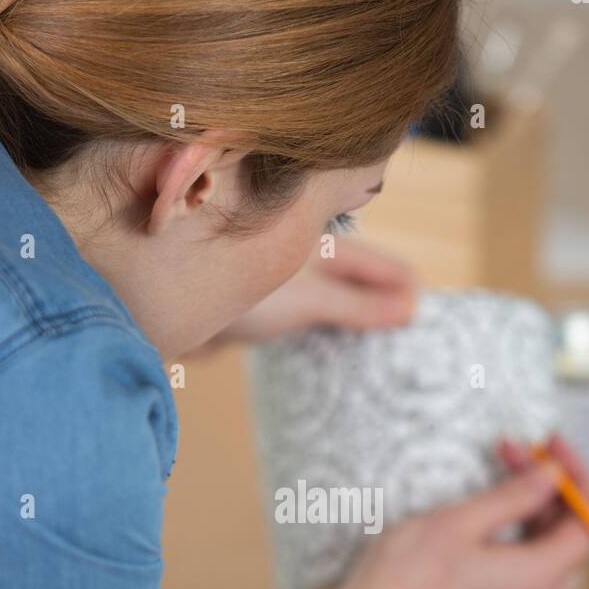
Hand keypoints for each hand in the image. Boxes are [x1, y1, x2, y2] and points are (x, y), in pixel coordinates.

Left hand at [217, 235, 417, 343]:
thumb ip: (357, 306)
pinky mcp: (256, 306)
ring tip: (382, 342)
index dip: (403, 284)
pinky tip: (330, 348)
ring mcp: (277, 281)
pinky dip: (322, 330)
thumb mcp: (309, 298)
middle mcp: (299, 255)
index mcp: (317, 241)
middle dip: (382, 302)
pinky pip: (302, 318)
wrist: (161, 311)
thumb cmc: (234, 290)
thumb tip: (410, 310)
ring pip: (327, 299)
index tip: (427, 311)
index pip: (377, 262)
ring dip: (353, 317)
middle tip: (413, 330)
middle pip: (354, 280)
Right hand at [342, 445, 588, 588]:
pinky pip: (527, 586)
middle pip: (568, 543)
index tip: (552, 447)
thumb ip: (516, 497)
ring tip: (503, 482)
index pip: (586, 526)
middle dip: (551, 494)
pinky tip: (495, 529)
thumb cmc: (407, 575)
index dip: (577, 481)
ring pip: (548, 564)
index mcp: (536, 580)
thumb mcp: (461, 521)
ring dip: (534, 519)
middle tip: (516, 456)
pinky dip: (521, 549)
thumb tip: (554, 477)